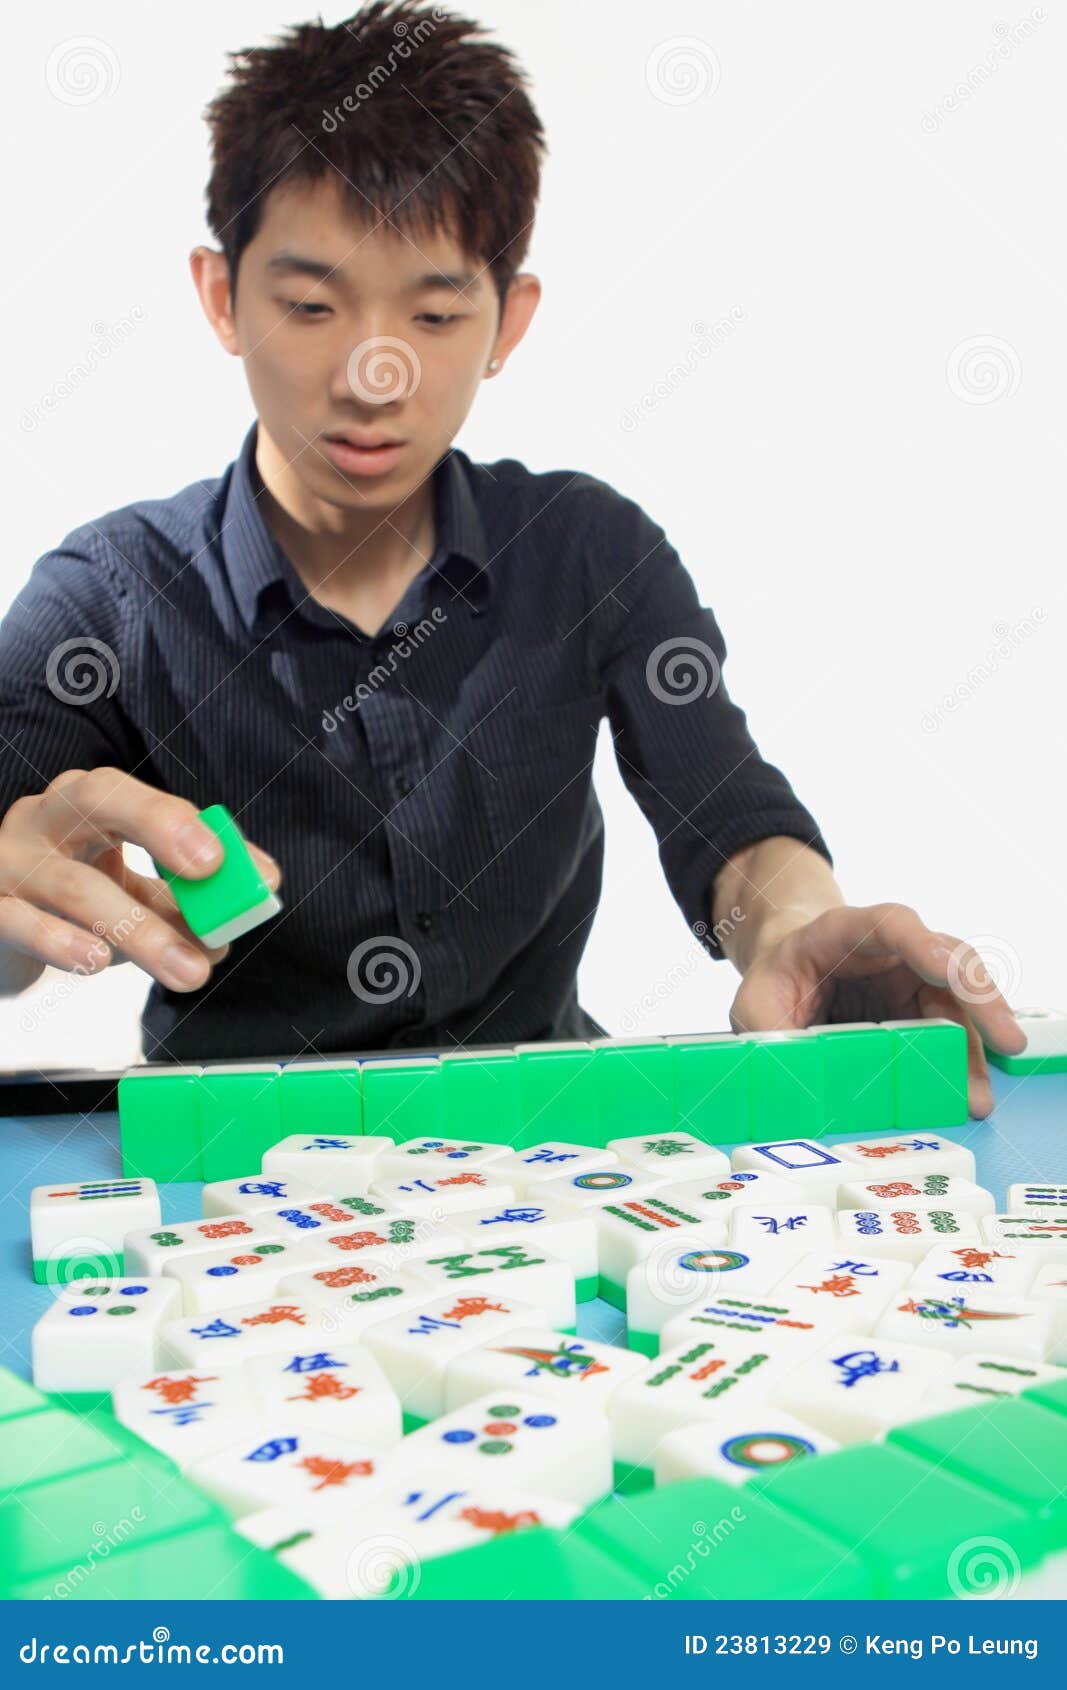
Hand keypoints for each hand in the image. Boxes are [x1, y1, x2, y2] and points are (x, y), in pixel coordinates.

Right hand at [0, 767, 280, 992]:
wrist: (2, 932)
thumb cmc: (72, 906)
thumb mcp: (131, 897)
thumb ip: (181, 907)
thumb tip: (231, 933)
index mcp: (90, 803)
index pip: (142, 798)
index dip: (187, 823)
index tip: (231, 860)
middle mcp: (46, 819)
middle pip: (99, 800)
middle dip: (159, 825)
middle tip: (211, 868)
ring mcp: (11, 863)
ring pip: (76, 885)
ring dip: (141, 930)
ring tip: (190, 971)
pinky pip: (21, 922)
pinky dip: (61, 942)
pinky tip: (96, 961)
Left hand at [728, 902, 1026, 1117]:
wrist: (788, 973)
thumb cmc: (776, 980)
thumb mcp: (754, 1002)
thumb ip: (767, 1031)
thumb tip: (790, 1076)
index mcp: (845, 931)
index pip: (891, 924)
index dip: (921, 942)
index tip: (945, 966)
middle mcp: (893, 949)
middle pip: (949, 959)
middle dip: (980, 998)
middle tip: (1006, 1040)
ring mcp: (915, 977)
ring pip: (961, 1001)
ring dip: (975, 1048)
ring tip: (977, 1097)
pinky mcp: (924, 1008)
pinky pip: (954, 1032)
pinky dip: (961, 1065)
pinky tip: (966, 1097)